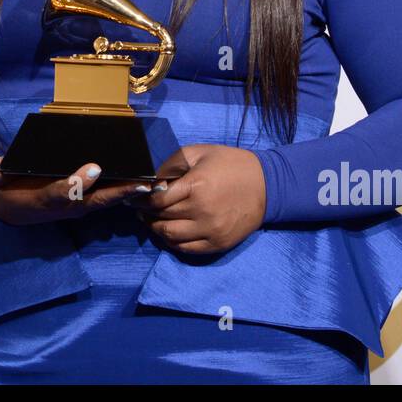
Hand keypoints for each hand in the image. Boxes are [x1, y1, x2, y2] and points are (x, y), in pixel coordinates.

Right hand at [0, 152, 151, 225]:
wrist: (10, 212)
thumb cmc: (3, 192)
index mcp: (45, 199)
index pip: (64, 192)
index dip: (78, 182)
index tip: (94, 168)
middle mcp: (66, 205)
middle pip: (96, 200)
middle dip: (119, 192)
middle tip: (144, 184)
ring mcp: (77, 206)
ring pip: (107, 200)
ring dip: (130, 194)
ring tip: (155, 184)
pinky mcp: (84, 203)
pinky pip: (108, 198)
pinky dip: (127, 192)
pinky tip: (147, 184)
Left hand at [127, 144, 265, 254]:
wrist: (267, 185)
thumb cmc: (230, 164)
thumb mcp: (199, 153)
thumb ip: (171, 164)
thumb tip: (150, 180)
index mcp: (197, 186)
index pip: (157, 199)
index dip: (141, 199)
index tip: (134, 197)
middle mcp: (202, 212)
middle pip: (161, 217)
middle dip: (145, 213)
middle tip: (139, 208)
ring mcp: (210, 231)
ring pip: (170, 236)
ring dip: (155, 229)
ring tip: (151, 220)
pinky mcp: (218, 244)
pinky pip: (186, 249)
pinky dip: (172, 242)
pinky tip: (168, 232)